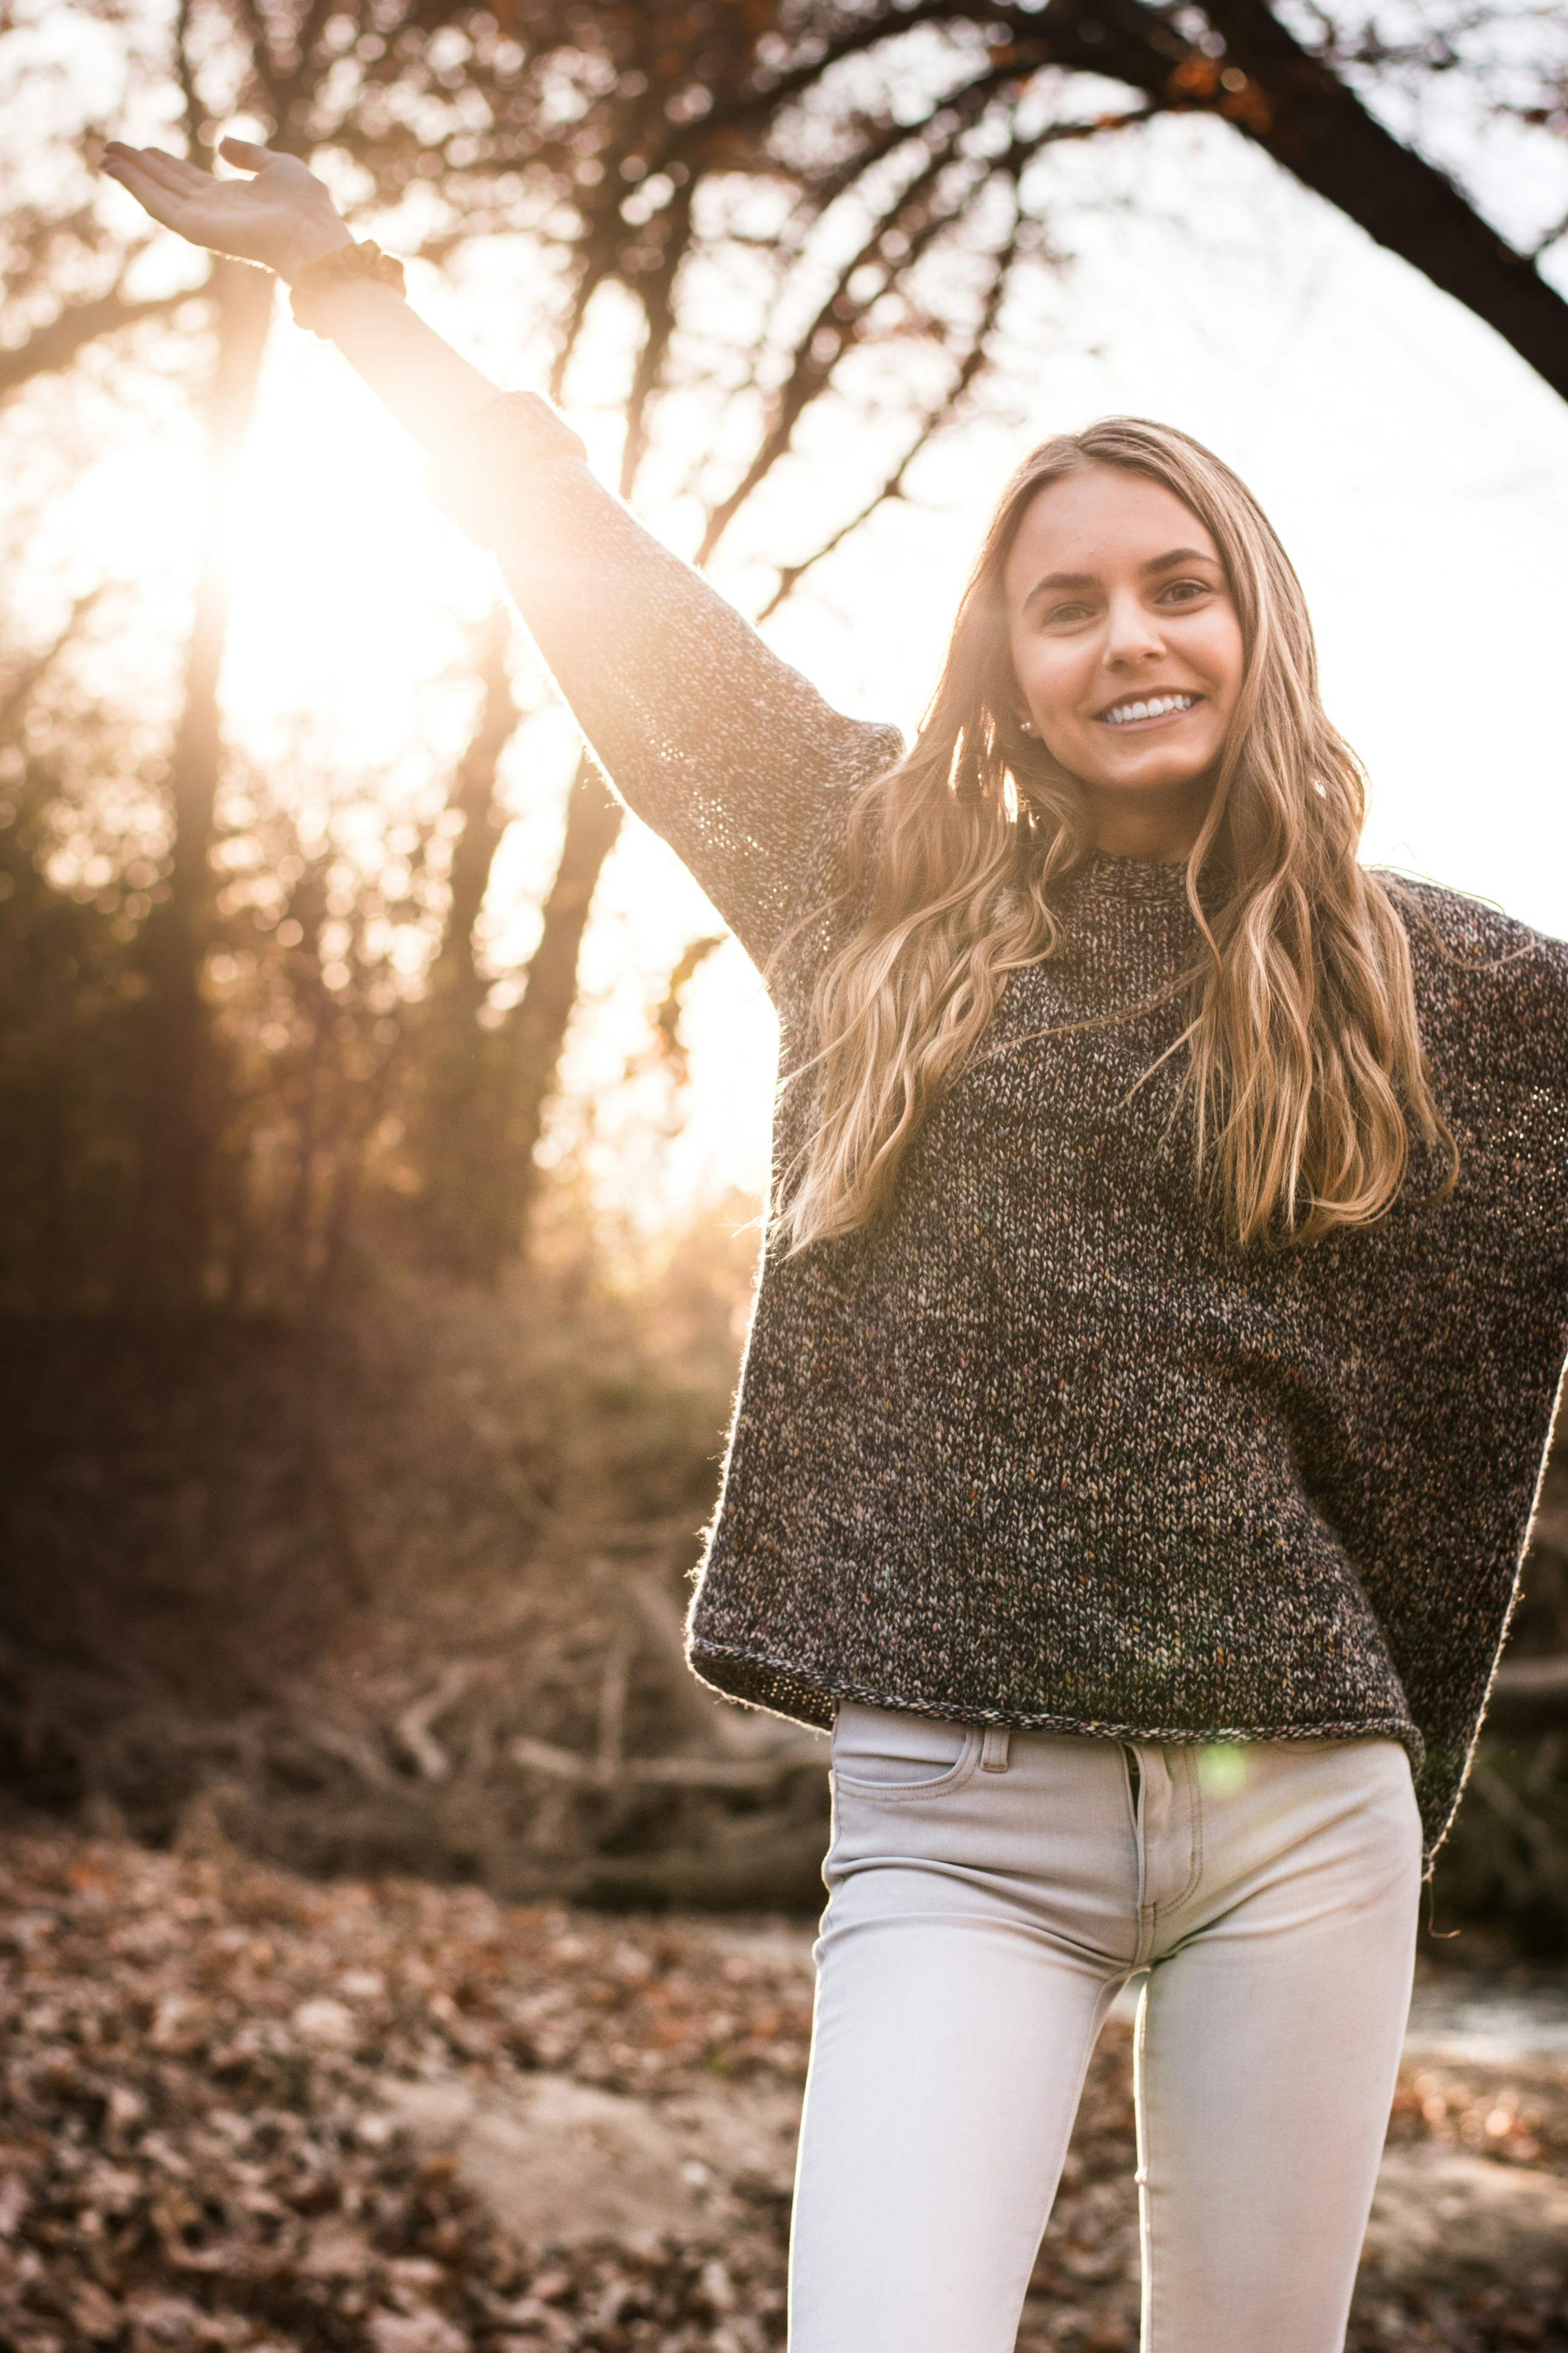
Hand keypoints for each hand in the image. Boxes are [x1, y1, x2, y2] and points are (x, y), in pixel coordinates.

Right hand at [100, 138, 352, 281]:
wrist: (312, 234)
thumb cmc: (305, 205)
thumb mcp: (277, 166)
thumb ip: (249, 155)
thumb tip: (221, 145)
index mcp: (230, 199)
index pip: (188, 179)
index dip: (164, 163)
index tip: (143, 149)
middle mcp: (213, 212)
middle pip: (166, 185)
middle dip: (139, 167)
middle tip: (110, 149)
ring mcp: (203, 222)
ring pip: (157, 195)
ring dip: (130, 176)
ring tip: (105, 156)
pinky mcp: (197, 230)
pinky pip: (159, 206)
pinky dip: (137, 188)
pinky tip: (118, 171)